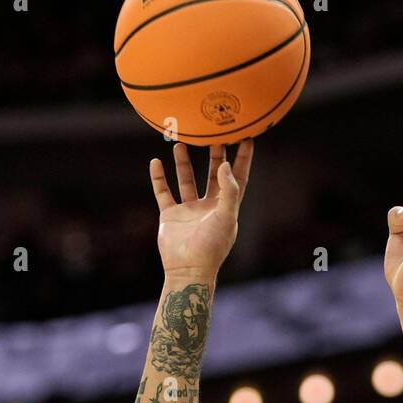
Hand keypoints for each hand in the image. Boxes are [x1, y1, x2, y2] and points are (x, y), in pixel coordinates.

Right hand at [149, 139, 253, 278]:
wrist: (188, 269)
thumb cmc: (212, 246)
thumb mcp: (225, 216)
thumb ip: (229, 190)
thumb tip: (225, 164)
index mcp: (226, 208)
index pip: (238, 178)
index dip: (243, 159)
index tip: (246, 137)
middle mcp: (208, 207)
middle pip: (213, 175)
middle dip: (214, 155)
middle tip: (212, 134)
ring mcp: (189, 211)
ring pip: (186, 180)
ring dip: (184, 163)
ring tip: (181, 143)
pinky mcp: (170, 216)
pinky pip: (163, 192)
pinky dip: (158, 178)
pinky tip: (156, 162)